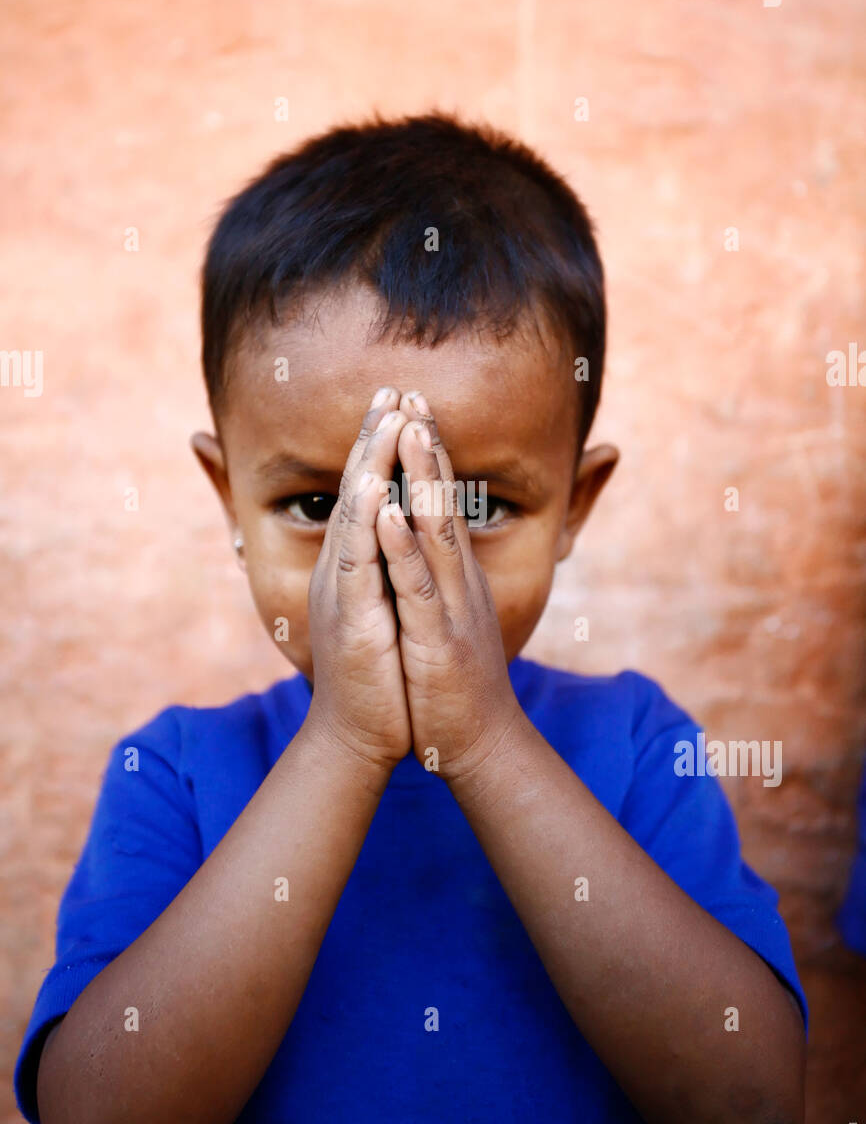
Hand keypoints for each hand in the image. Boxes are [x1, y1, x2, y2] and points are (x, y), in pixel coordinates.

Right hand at [302, 387, 411, 786]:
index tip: (399, 400)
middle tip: (392, 387)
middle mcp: (345, 570)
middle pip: (358, 491)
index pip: (369, 492)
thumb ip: (384, 566)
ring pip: (355, 517)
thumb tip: (393, 531)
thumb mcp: (382, 608)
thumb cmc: (376, 674)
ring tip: (386, 418)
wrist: (359, 736)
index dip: (381, 446)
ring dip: (369, 465)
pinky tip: (372, 490)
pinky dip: (365, 526)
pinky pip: (357, 566)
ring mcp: (345, 593)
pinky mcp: (352, 622)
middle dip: (375, 438)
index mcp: (357, 564)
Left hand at [373, 391, 525, 784]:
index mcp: (456, 575)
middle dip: (428, 445)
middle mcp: (460, 580)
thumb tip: (424, 543)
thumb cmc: (454, 681)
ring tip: (407, 428)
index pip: (442, 501)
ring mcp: (453, 607)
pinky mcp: (438, 640)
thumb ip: (437, 577)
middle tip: (411, 392)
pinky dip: (403, 545)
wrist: (479, 743)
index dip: (429, 453)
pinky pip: (418, 586)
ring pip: (437, 531)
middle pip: (444, 500)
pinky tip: (387, 510)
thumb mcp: (447, 617)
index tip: (412, 405)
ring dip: (422, 477)